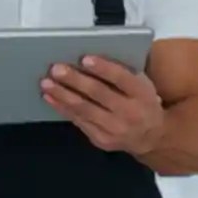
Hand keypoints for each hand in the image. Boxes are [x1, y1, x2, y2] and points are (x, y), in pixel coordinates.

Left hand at [41, 55, 163, 155]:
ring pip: (84, 109)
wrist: (151, 136)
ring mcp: (115, 129)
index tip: (85, 58)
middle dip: (75, 80)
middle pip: (99, 93)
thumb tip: (88, 58)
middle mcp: (130, 112)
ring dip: (62, 95)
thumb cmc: (141, 100)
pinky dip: (62, 108)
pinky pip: (79, 121)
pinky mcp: (102, 140)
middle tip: (56, 69)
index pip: (121, 78)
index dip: (103, 68)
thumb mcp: (142, 83)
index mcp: (142, 93)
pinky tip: (50, 97)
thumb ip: (123, 72)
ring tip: (46, 83)